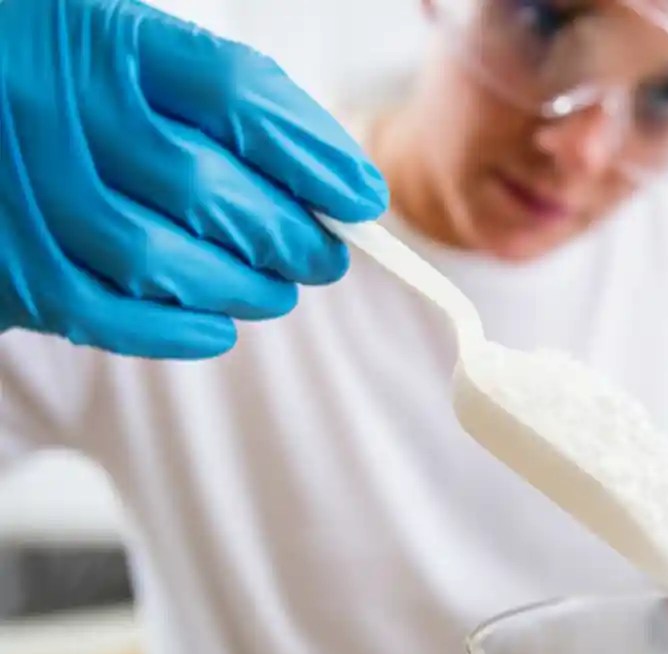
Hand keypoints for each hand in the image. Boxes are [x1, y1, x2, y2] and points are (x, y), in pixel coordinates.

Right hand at [0, 0, 387, 358]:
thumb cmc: (64, 83)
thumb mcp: (130, 56)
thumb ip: (222, 109)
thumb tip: (338, 186)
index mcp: (102, 38)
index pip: (236, 93)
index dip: (314, 154)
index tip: (363, 197)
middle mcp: (55, 106)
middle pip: (207, 186)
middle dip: (289, 236)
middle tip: (326, 258)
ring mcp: (25, 189)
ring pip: (162, 260)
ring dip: (243, 288)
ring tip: (277, 291)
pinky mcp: (7, 263)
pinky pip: (102, 312)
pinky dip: (175, 330)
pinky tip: (219, 328)